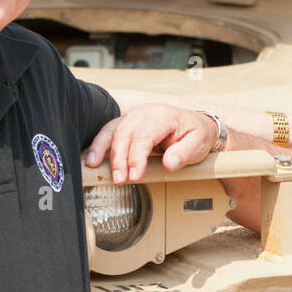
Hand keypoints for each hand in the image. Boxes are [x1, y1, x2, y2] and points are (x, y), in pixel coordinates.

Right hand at [84, 104, 216, 181]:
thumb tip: (170, 163)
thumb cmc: (196, 134)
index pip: (145, 135)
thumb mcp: (199, 143)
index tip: (134, 175)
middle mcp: (145, 113)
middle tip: (119, 179)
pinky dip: (98, 144)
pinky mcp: (127, 124)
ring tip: (94, 167)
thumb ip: (185, 153)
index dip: (137, 156)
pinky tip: (92, 158)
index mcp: (163, 116)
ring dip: (102, 149)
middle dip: (118, 157)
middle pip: (125, 132)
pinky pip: (109, 131)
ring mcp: (134, 117)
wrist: (196, 124)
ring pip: (112, 130)